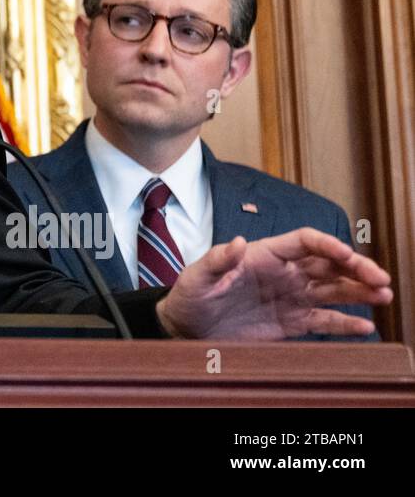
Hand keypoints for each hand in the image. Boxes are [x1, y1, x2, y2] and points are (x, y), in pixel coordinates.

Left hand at [155, 227, 391, 339]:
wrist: (186, 327)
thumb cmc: (189, 294)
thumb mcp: (198, 275)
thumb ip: (218, 259)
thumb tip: (237, 242)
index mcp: (264, 254)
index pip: (305, 242)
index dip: (328, 245)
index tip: (348, 255)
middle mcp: (283, 273)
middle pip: (328, 264)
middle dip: (356, 268)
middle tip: (380, 278)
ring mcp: (290, 297)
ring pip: (333, 290)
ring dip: (359, 291)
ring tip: (384, 295)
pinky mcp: (291, 322)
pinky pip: (324, 320)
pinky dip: (345, 323)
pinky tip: (365, 325)